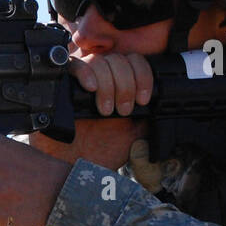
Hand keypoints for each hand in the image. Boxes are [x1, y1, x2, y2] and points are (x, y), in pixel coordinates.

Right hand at [30, 51, 152, 168]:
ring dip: (108, 85)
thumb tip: (162, 102)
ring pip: (99, 62)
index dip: (143, 76)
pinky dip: (85, 73)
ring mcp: (82, 80)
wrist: (76, 166)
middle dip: (126, 85)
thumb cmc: (102, 151)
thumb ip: (148, 116)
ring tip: (105, 110)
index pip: (135, 61)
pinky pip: (74, 65)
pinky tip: (91, 88)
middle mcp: (103, 79)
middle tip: (122, 111)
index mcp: (120, 85)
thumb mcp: (136, 133)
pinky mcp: (63, 84)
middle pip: (118, 59)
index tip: (143, 100)